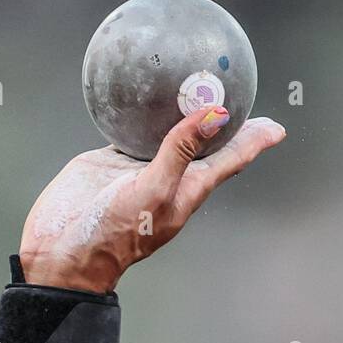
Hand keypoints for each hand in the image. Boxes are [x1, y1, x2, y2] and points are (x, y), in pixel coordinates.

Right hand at [19, 108, 285, 292]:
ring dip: (188, 116)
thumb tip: (214, 114)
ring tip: (201, 90)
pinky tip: (146, 96)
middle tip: (243, 100)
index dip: (253, 142)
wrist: (65, 252)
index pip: (229, 160)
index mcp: (188, 189)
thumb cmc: (114, 233)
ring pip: (172, 135)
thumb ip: (180, 150)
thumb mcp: (154, 189)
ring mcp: (141, 169)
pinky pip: (135, 131)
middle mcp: (170, 177)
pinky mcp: (111, 162)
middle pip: (206, 144)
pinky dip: (147, 114)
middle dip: (227, 125)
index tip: (276, 128)